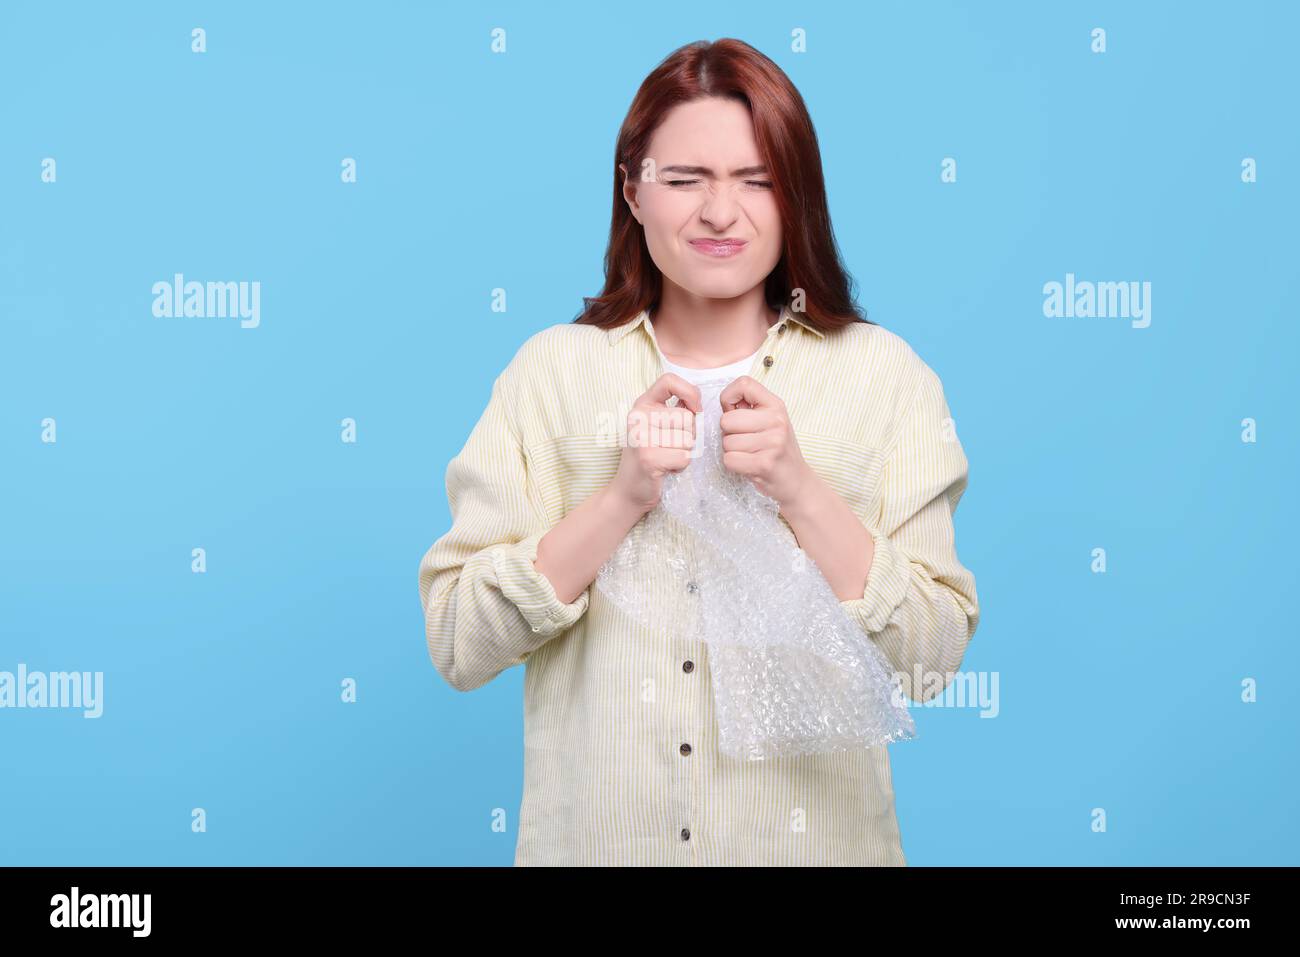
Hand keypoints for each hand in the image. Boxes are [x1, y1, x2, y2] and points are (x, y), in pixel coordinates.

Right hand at [608, 373, 701, 513]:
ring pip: (688, 439)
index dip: (690, 392)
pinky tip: (666, 469)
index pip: (669, 380)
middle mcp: (638, 417)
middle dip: (689, 435)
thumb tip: (696, 402)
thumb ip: (674, 410)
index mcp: (641, 405)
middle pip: (687, 417)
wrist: (629, 490)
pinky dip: (680, 467)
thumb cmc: (650, 456)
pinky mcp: (648, 458)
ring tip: (667, 457)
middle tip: (672, 447)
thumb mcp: (657, 427)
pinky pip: (684, 457)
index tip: (694, 409)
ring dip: (684, 453)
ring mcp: (641, 437)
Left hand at [718, 375, 812, 507]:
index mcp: (775, 405)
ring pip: (726, 442)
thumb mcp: (769, 422)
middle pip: (727, 420)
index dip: (728, 397)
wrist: (796, 481)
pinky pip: (729, 459)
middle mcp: (776, 420)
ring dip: (732, 451)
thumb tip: (723, 404)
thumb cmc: (776, 450)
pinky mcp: (764, 463)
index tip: (733, 411)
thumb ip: (747, 409)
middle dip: (728, 433)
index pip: (744, 383)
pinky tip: (749, 466)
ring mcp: (772, 442)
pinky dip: (734, 465)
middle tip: (744, 441)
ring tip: (750, 454)